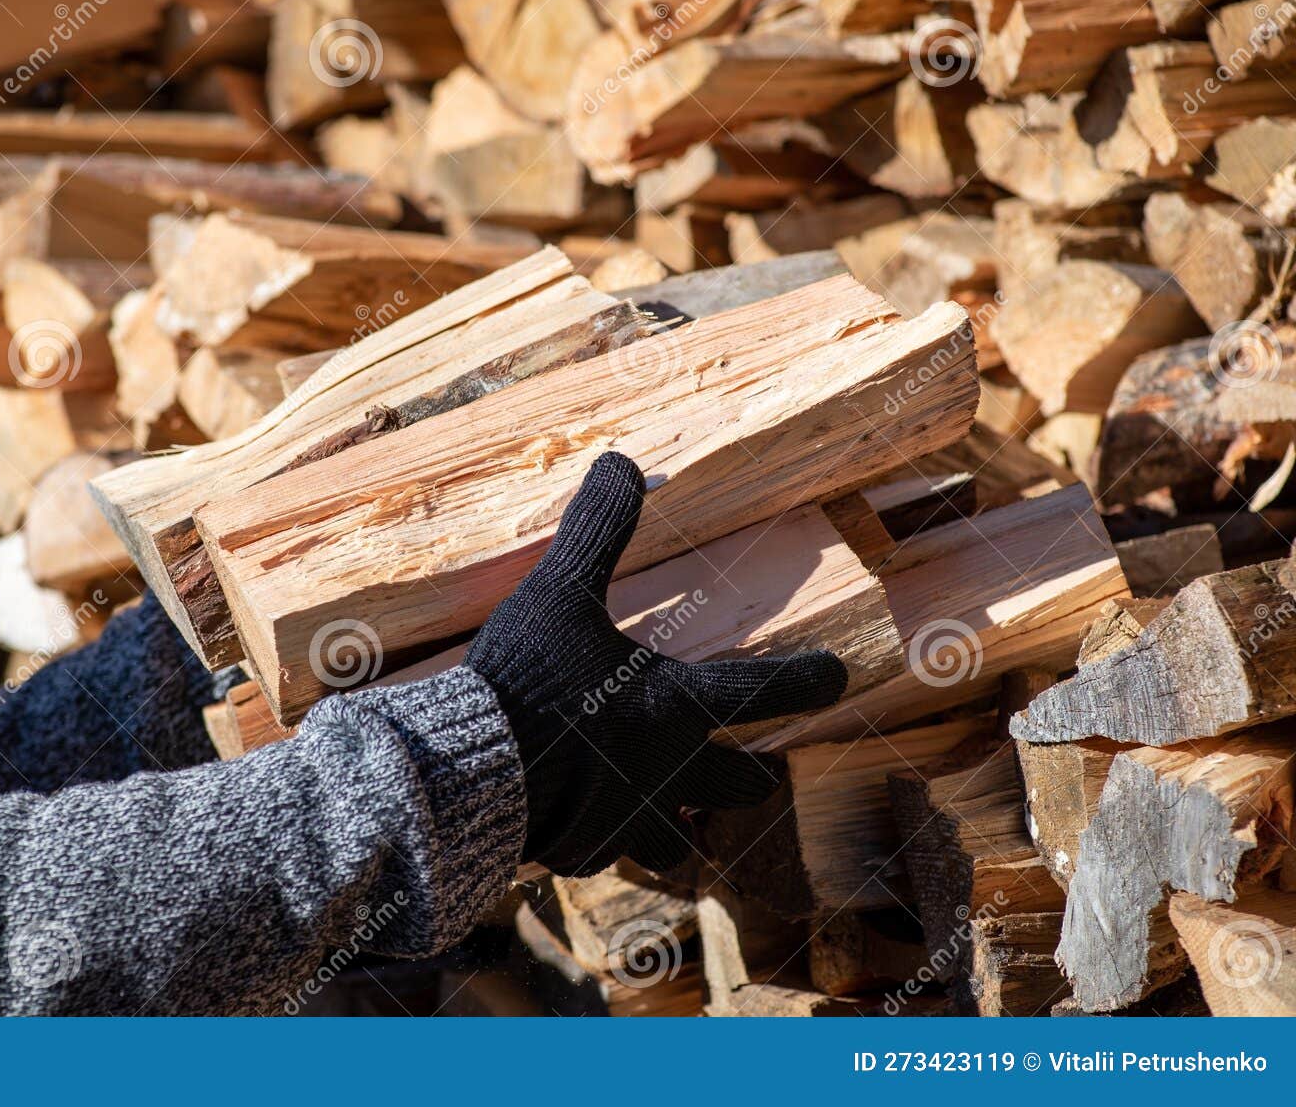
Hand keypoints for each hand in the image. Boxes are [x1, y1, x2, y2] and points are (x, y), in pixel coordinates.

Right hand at [465, 452, 847, 876]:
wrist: (475, 774)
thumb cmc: (528, 679)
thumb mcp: (560, 592)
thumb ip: (596, 530)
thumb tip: (620, 461)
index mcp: (677, 705)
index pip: (765, 689)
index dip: (810, 679)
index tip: (840, 675)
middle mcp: (668, 770)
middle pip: (740, 788)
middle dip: (750, 780)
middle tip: (756, 774)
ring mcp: (628, 820)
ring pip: (680, 842)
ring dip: (682, 825)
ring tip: (672, 817)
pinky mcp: (583, 850)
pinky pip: (606, 853)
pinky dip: (602, 838)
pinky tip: (581, 821)